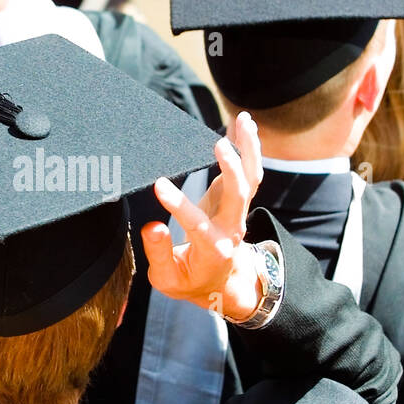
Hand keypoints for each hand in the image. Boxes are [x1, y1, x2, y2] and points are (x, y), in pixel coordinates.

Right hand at [142, 112, 264, 320]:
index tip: (158, 185)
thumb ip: (158, 254)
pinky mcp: (236, 200)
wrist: (219, 283)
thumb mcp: (166, 279)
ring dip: (249, 149)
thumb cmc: (188, 280)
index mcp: (212, 249)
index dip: (179, 205)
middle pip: (240, 196)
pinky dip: (248, 147)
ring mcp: (237, 212)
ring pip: (251, 178)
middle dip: (232, 169)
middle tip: (218, 144)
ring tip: (242, 120)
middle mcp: (231, 228)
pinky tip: (241, 124)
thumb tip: (152, 227)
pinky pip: (248, 172)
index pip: (198, 225)